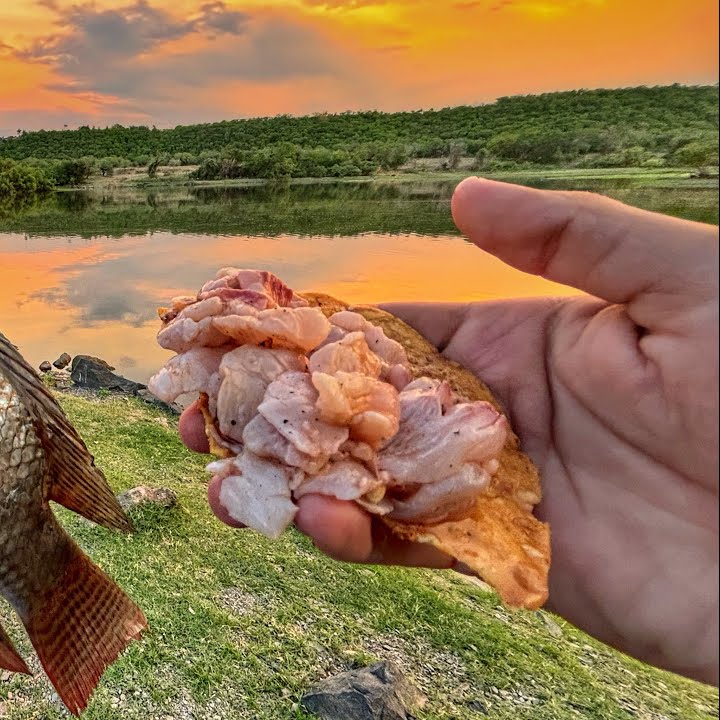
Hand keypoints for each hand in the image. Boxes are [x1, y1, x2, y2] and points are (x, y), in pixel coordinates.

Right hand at [182, 177, 718, 684]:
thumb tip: (456, 191)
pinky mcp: (507, 565)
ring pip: (366, 483)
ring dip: (288, 477)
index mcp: (519, 342)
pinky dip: (355, 538)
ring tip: (216, 469)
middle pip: (355, 412)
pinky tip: (312, 518)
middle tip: (190, 408)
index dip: (305, 329)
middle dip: (271, 409)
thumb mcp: (685, 283)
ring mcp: (492, 494)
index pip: (387, 330)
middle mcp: (490, 418)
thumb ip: (571, 236)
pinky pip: (414, 550)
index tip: (228, 326)